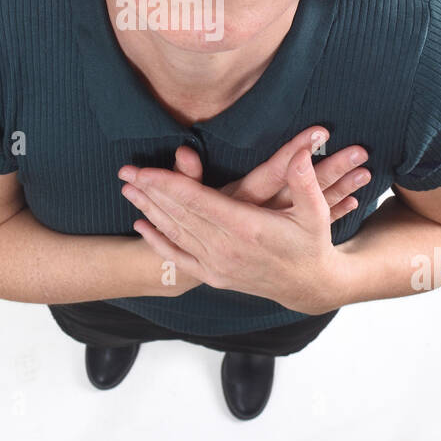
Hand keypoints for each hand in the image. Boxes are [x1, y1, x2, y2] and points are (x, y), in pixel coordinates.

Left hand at [122, 127, 369, 311]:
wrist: (309, 287)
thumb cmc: (312, 244)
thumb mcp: (315, 212)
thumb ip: (304, 182)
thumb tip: (301, 153)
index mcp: (247, 229)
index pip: (198, 202)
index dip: (170, 184)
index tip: (145, 170)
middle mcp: (227, 249)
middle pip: (179, 215)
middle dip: (150, 191)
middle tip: (125, 171)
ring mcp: (218, 265)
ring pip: (175, 233)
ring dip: (149, 210)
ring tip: (126, 190)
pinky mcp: (214, 276)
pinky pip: (179, 257)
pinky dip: (158, 241)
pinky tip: (140, 225)